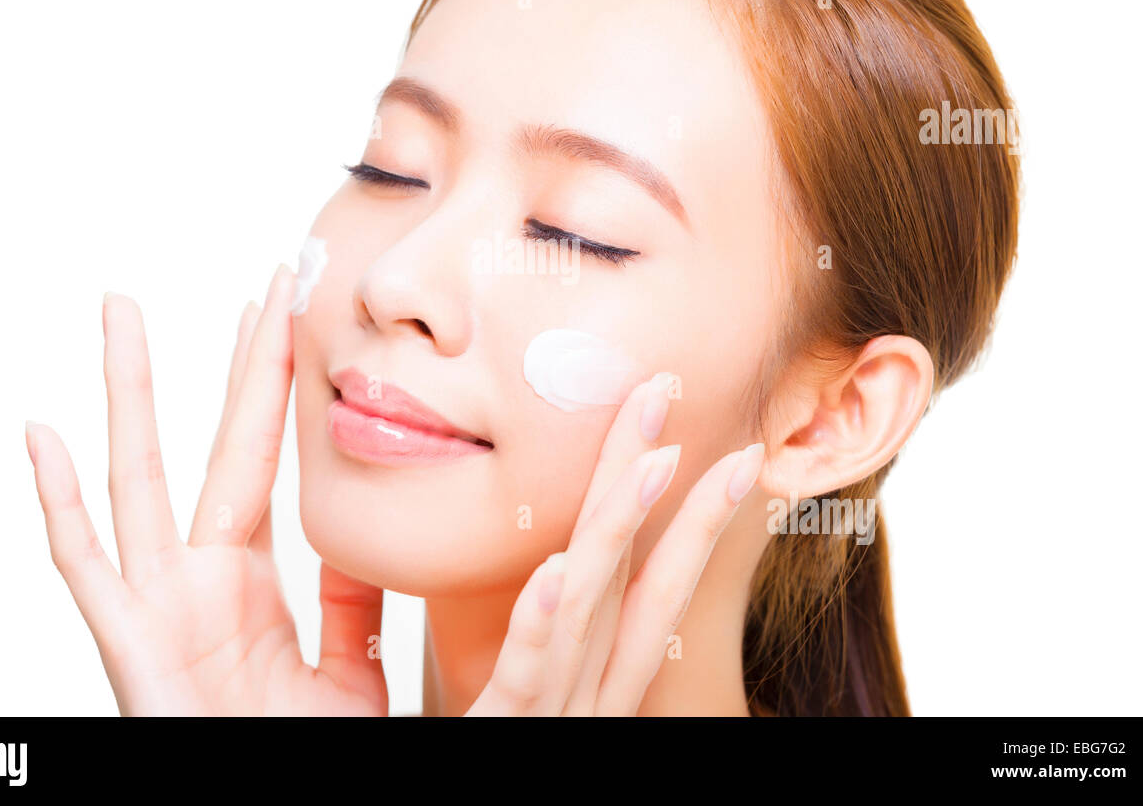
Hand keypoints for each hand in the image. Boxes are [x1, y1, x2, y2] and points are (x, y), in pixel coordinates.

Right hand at [26, 264, 386, 715]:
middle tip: (260, 281)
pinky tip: (40, 434)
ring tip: (122, 308)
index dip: (278, 388)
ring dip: (131, 391)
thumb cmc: (301, 758)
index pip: (267, 459)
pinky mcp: (128, 646)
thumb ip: (350, 605)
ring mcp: (158, 604)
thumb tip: (365, 537)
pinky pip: (85, 564)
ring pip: (140, 476)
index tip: (290, 318)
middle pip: (219, 443)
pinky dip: (56, 502)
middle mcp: (200, 578)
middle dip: (237, 361)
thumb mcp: (347, 672)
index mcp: (251, 582)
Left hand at [465, 372, 762, 715]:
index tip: (675, 429)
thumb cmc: (475, 748)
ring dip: (626, 530)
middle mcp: (590, 689)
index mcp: (587, 669)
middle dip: (653, 481)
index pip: (636, 572)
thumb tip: (467, 557)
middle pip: (631, 571)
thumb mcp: (496, 685)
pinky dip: (544, 625)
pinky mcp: (509, 734)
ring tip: (652, 457)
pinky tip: (555, 573)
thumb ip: (491, 626)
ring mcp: (558, 714)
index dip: (663, 500)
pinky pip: (529, 678)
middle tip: (665, 393)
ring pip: (600, 612)